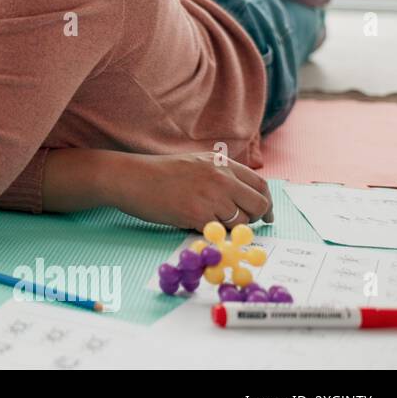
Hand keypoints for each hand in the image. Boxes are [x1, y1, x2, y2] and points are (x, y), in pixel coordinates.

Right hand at [110, 152, 273, 231]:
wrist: (130, 177)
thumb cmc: (157, 173)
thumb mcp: (195, 163)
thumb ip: (219, 174)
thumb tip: (241, 196)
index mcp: (221, 163)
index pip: (260, 185)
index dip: (266, 204)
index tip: (265, 216)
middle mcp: (220, 177)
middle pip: (258, 204)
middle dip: (255, 218)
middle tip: (242, 226)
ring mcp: (210, 196)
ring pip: (240, 222)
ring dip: (231, 228)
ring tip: (210, 223)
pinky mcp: (196, 214)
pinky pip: (219, 232)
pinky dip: (213, 234)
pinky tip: (197, 225)